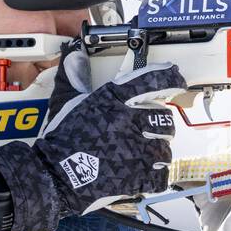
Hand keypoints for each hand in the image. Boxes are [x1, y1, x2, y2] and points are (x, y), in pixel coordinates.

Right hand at [0, 39, 186, 230]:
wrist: (52, 175)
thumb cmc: (59, 138)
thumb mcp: (64, 101)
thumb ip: (74, 75)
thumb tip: (76, 53)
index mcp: (114, 100)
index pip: (151, 80)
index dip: (170, 77)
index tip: (178, 79)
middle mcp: (130, 122)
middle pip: (164, 118)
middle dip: (159, 125)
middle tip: (148, 131)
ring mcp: (136, 151)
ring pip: (165, 148)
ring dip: (157, 151)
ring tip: (143, 154)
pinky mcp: (137, 177)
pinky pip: (161, 176)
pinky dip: (157, 176)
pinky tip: (145, 174)